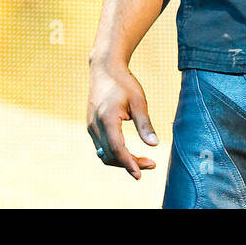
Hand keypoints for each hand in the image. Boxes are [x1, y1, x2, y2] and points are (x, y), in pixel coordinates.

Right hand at [86, 59, 158, 178]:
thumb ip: (145, 124)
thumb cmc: (124, 83)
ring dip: (121, 160)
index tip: (140, 175)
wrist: (104, 69)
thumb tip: (154, 145)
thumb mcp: (139, 101)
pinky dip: (114, 153)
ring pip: (104, 153)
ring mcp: (91, 127)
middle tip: (151, 164)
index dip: (128, 164)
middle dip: (129, 164)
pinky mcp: (91, 126)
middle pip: (110, 155)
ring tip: (143, 161)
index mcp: (107, 119)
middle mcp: (95, 126)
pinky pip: (101, 146)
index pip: (117, 149)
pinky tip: (129, 153)